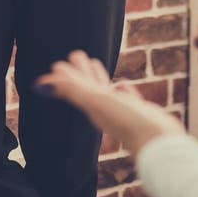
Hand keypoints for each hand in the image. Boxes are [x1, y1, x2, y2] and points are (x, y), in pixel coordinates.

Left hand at [34, 50, 184, 156]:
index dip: (66, 75)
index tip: (57, 65)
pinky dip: (125, 90)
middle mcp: (104, 108)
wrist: (158, 142)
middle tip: (75, 54)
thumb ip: (70, 90)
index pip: (76, 86)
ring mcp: (122, 110)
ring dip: (100, 78)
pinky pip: (128, 98)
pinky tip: (124, 86)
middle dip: (81, 71)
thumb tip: (39, 85)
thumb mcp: (96, 100)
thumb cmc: (127, 121)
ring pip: (107, 90)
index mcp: (92, 105)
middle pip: (89, 85)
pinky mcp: (139, 112)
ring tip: (97, 66)